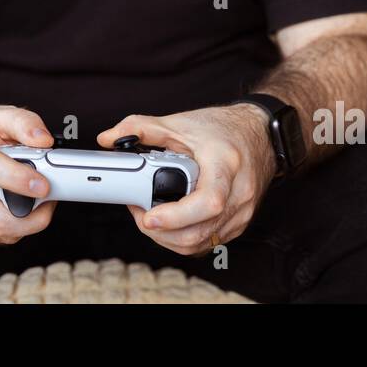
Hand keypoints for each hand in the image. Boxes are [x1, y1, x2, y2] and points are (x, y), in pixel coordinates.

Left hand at [97, 105, 277, 254]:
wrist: (258, 134)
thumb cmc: (223, 129)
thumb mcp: (181, 123)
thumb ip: (141, 128)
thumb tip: (108, 138)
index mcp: (226, 164)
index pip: (207, 202)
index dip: (176, 216)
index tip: (149, 216)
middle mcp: (239, 193)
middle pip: (200, 231)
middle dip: (162, 232)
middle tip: (140, 215)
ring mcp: (241, 212)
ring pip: (201, 243)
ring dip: (169, 239)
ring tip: (150, 218)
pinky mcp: (239, 223)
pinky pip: (208, 243)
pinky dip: (184, 239)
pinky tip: (170, 224)